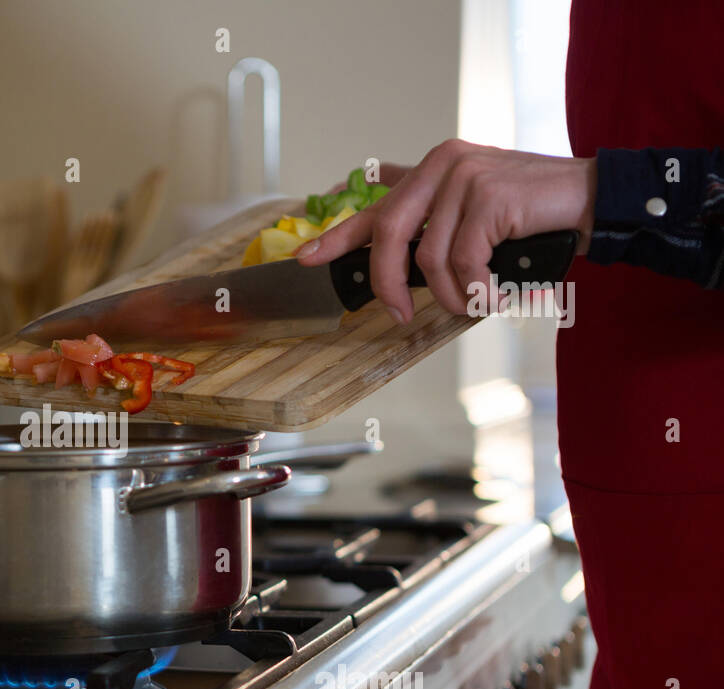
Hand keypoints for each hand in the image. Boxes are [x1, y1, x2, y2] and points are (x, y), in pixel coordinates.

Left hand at [296, 140, 596, 322]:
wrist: (591, 199)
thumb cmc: (531, 215)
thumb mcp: (475, 213)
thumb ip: (437, 224)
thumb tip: (397, 258)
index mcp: (434, 169)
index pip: (375, 206)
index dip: (337, 236)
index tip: (307, 258)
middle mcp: (443, 165)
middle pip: (389, 233)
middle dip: (385, 282)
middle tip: (397, 314)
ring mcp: (465, 177)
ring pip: (429, 257)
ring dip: (448, 294)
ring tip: (471, 302)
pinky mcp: (489, 196)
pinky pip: (463, 261)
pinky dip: (475, 289)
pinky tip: (491, 294)